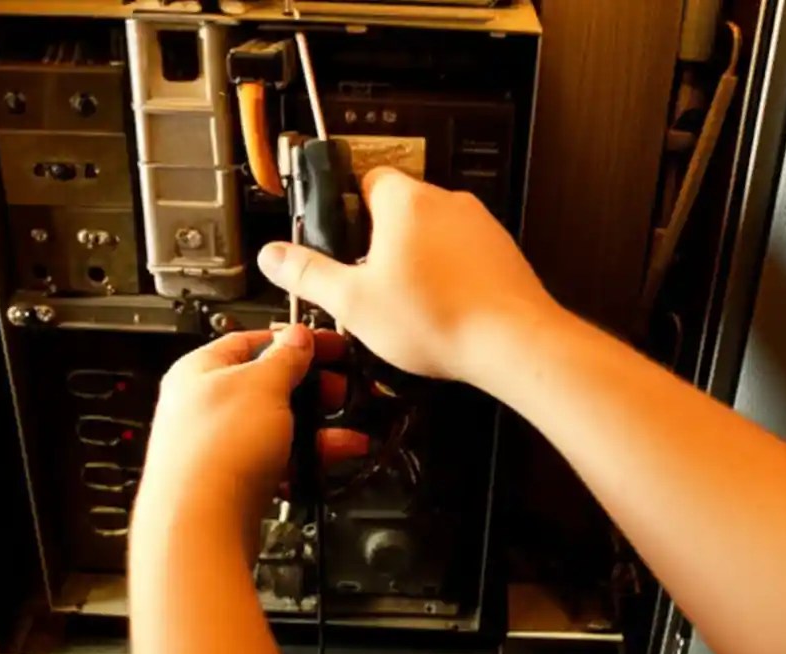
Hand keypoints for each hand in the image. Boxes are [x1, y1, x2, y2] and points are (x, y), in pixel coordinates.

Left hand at [140, 325, 365, 533]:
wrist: (200, 524)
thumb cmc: (214, 451)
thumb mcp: (263, 385)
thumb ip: (285, 357)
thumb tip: (296, 338)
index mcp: (200, 371)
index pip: (252, 342)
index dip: (293, 342)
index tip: (328, 347)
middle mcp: (205, 406)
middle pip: (268, 386)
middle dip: (311, 389)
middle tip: (341, 391)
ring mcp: (219, 446)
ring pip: (278, 427)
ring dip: (317, 428)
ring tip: (349, 431)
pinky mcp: (235, 481)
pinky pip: (278, 461)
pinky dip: (306, 459)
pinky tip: (333, 458)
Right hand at [257, 167, 552, 382]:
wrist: (512, 343)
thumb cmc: (440, 319)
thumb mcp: (353, 302)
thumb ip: (308, 273)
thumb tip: (273, 256)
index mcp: (405, 202)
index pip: (366, 178)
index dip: (346, 208)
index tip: (338, 235)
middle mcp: (445, 202)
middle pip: (399, 207)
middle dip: (380, 241)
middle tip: (368, 280)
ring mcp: (479, 225)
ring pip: (433, 231)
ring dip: (417, 258)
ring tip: (407, 302)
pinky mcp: (501, 252)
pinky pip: (463, 254)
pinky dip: (449, 274)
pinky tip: (440, 308)